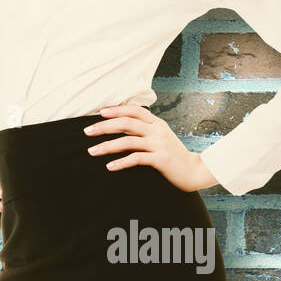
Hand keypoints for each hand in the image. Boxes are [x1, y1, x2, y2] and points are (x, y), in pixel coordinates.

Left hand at [83, 104, 219, 192]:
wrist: (194, 171)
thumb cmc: (172, 154)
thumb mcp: (160, 137)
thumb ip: (144, 129)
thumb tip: (120, 125)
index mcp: (156, 123)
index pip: (134, 110)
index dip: (116, 110)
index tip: (99, 113)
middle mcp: (157, 130)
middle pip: (126, 123)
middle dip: (104, 126)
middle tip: (86, 132)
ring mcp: (159, 144)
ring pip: (128, 141)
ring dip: (107, 146)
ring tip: (92, 151)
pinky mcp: (160, 159)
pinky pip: (136, 159)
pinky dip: (121, 162)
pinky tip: (109, 166)